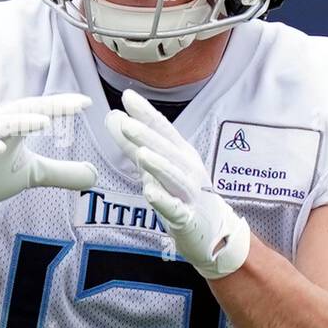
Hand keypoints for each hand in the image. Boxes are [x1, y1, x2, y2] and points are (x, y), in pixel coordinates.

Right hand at [0, 94, 98, 221]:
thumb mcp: (30, 175)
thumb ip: (60, 172)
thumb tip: (94, 175)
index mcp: (13, 126)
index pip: (40, 111)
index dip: (62, 106)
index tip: (88, 103)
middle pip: (24, 110)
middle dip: (49, 106)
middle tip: (74, 105)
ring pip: (0, 126)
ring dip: (20, 122)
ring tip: (44, 121)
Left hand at [106, 89, 250, 279]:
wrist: (213, 231)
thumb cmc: (182, 194)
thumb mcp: (159, 166)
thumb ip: (135, 143)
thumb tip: (114, 116)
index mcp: (181, 153)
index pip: (163, 129)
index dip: (146, 113)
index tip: (128, 96)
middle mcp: (188, 169)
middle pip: (167, 150)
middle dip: (147, 136)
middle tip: (127, 122)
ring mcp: (190, 194)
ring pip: (173, 176)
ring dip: (158, 165)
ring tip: (141, 154)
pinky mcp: (188, 217)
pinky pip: (174, 208)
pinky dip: (163, 200)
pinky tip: (149, 192)